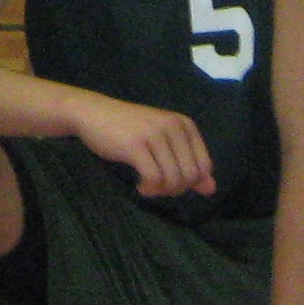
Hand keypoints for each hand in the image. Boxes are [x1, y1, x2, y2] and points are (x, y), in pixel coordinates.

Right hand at [72, 95, 215, 199]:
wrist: (92, 113)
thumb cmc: (129, 129)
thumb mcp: (163, 143)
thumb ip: (189, 165)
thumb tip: (211, 189)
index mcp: (184, 124)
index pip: (205, 166)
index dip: (191, 182)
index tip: (171, 180)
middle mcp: (173, 126)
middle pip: (190, 176)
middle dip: (175, 189)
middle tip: (157, 186)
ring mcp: (154, 134)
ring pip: (173, 180)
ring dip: (160, 191)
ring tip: (148, 186)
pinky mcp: (136, 146)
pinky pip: (154, 179)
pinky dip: (149, 189)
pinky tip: (140, 186)